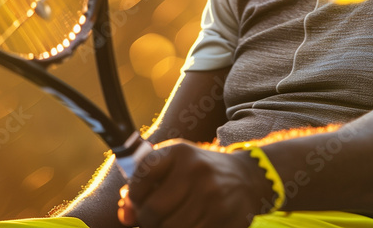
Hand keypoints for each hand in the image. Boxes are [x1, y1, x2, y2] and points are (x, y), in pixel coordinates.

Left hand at [117, 140, 275, 227]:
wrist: (247, 178)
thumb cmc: (200, 173)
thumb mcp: (174, 166)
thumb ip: (144, 185)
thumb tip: (125, 215)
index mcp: (180, 152)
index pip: (141, 175)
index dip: (133, 194)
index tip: (138, 200)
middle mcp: (197, 171)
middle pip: (153, 211)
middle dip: (147, 220)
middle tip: (154, 219)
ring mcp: (212, 196)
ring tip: (172, 222)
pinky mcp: (225, 219)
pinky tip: (190, 224)